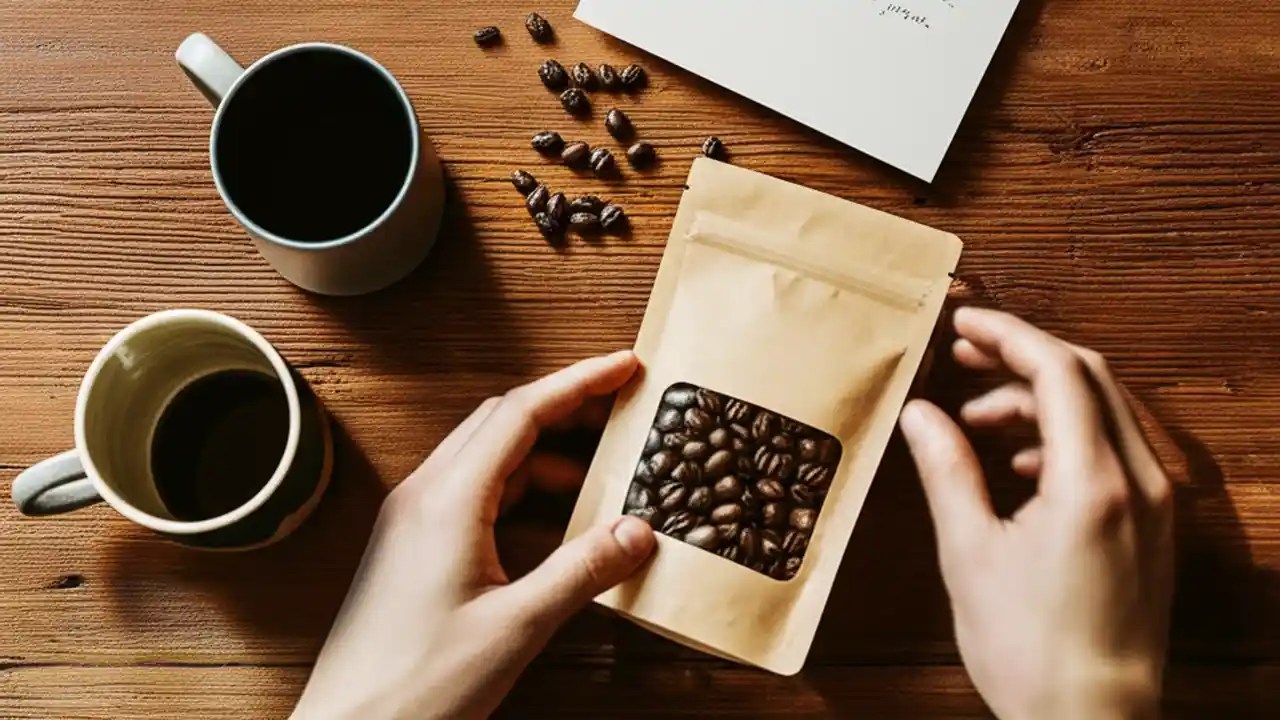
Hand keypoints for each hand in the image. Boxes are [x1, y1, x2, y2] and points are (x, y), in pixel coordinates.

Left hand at [292, 351, 655, 719]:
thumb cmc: (416, 686)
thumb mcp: (515, 627)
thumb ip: (581, 572)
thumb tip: (639, 530)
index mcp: (446, 501)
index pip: (521, 412)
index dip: (579, 383)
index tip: (624, 368)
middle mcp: (424, 496)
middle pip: (502, 422)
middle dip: (566, 406)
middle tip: (621, 408)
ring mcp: (413, 520)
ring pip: (488, 457)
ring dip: (544, 451)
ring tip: (601, 469)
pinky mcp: (412, 547)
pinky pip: (474, 493)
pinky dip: (521, 487)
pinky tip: (554, 514)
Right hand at [899, 308, 1173, 719]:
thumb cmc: (1030, 650)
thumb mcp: (969, 552)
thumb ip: (945, 470)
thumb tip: (920, 414)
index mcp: (1091, 482)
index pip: (1058, 370)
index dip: (1007, 334)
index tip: (963, 323)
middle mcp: (1138, 481)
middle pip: (1088, 378)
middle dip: (1021, 357)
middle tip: (962, 358)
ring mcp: (1153, 503)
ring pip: (1103, 411)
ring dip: (1039, 400)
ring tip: (975, 424)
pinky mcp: (1153, 525)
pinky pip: (1113, 450)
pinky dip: (1063, 436)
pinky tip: (1017, 466)